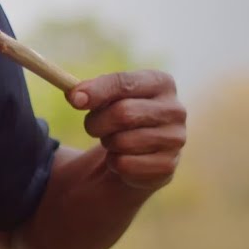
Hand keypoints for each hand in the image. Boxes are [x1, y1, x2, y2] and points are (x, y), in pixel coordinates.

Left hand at [68, 70, 186, 189]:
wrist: (140, 151)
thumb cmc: (120, 116)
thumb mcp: (106, 97)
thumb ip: (90, 92)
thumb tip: (75, 95)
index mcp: (161, 82)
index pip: (125, 82)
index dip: (97, 91)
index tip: (73, 98)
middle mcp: (174, 109)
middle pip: (123, 113)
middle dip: (97, 122)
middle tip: (91, 125)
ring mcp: (175, 139)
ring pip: (122, 142)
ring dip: (107, 143)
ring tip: (114, 141)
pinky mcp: (168, 165)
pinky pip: (125, 164)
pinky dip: (114, 163)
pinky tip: (124, 158)